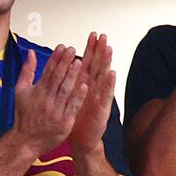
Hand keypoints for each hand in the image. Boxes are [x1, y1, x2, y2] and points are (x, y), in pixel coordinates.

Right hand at [12, 45, 85, 156]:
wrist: (26, 140)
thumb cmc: (24, 115)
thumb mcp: (20, 91)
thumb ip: (27, 71)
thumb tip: (31, 52)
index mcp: (37, 90)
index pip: (48, 70)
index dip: (56, 58)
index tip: (62, 46)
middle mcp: (46, 99)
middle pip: (57, 78)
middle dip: (65, 62)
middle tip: (73, 49)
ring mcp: (55, 110)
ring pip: (65, 90)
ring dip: (72, 76)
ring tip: (79, 62)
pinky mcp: (64, 120)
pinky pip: (72, 106)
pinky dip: (78, 96)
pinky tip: (85, 85)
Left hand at [67, 33, 115, 158]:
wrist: (80, 140)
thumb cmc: (75, 118)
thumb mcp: (68, 97)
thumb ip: (67, 81)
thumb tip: (63, 65)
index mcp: (83, 84)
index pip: (89, 62)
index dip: (91, 48)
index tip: (92, 35)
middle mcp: (93, 88)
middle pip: (98, 65)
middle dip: (100, 50)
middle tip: (102, 36)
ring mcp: (99, 97)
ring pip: (103, 76)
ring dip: (106, 62)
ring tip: (108, 48)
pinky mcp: (102, 109)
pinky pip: (106, 94)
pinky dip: (109, 84)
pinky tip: (112, 73)